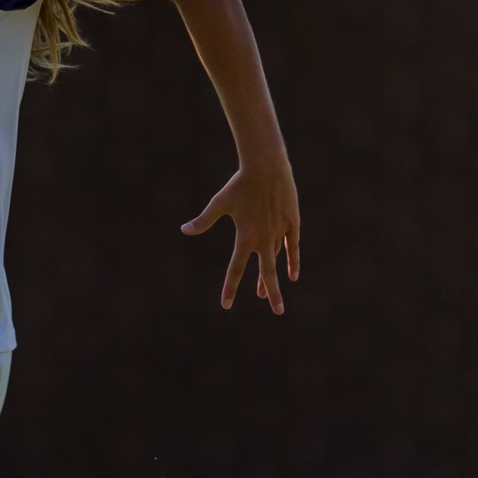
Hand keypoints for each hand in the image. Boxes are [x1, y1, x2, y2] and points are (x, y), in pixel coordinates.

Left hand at [181, 159, 299, 313]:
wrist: (265, 166)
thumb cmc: (239, 184)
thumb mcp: (219, 203)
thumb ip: (203, 220)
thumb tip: (184, 230)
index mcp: (245, 236)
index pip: (236, 269)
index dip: (230, 288)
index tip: (226, 305)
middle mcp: (264, 238)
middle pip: (268, 273)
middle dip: (272, 293)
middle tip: (276, 311)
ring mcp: (280, 231)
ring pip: (277, 260)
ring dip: (273, 278)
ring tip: (267, 295)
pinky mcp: (292, 222)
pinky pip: (293, 247)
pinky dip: (293, 261)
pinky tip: (292, 274)